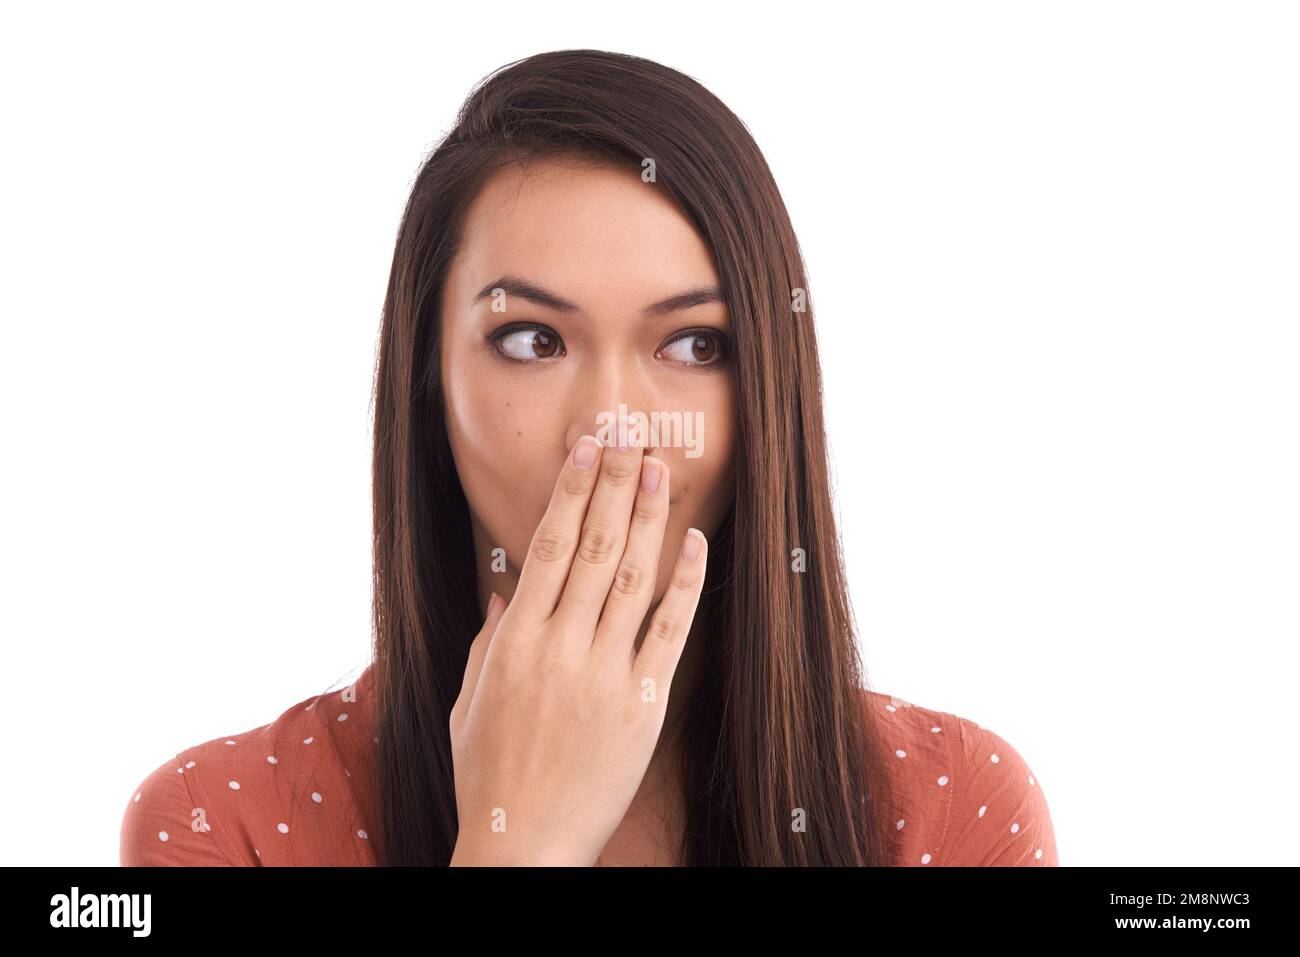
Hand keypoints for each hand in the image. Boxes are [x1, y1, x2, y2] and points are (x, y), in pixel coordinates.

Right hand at [448, 436, 706, 865]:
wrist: (523, 844)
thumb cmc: (488, 776)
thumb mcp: (467, 702)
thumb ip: (486, 640)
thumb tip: (502, 587)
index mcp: (514, 642)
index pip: (548, 546)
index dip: (571, 491)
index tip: (586, 449)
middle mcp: (559, 647)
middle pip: (595, 547)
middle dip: (615, 484)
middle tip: (631, 434)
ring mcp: (604, 674)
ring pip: (633, 578)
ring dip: (650, 518)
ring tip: (663, 469)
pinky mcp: (642, 704)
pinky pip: (668, 632)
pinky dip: (684, 584)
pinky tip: (695, 542)